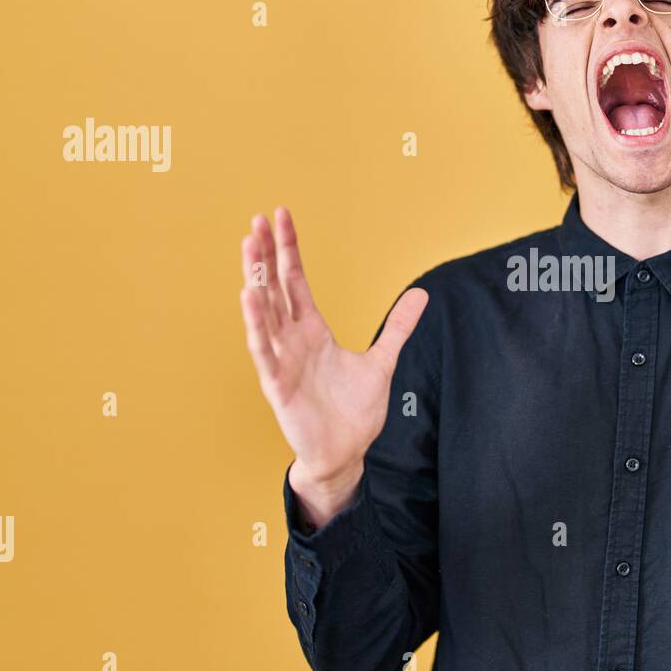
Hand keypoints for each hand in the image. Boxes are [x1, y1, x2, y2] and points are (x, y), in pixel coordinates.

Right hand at [239, 206, 428, 498]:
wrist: (344, 454)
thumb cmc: (354, 412)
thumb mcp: (382, 362)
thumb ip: (396, 327)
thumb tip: (422, 294)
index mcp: (313, 332)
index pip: (295, 281)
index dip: (289, 250)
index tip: (281, 217)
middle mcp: (293, 341)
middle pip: (275, 288)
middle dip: (266, 254)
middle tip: (256, 219)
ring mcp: (282, 360)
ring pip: (265, 312)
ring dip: (255, 279)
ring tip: (248, 247)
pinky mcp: (277, 384)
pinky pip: (264, 350)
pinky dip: (257, 324)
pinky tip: (249, 297)